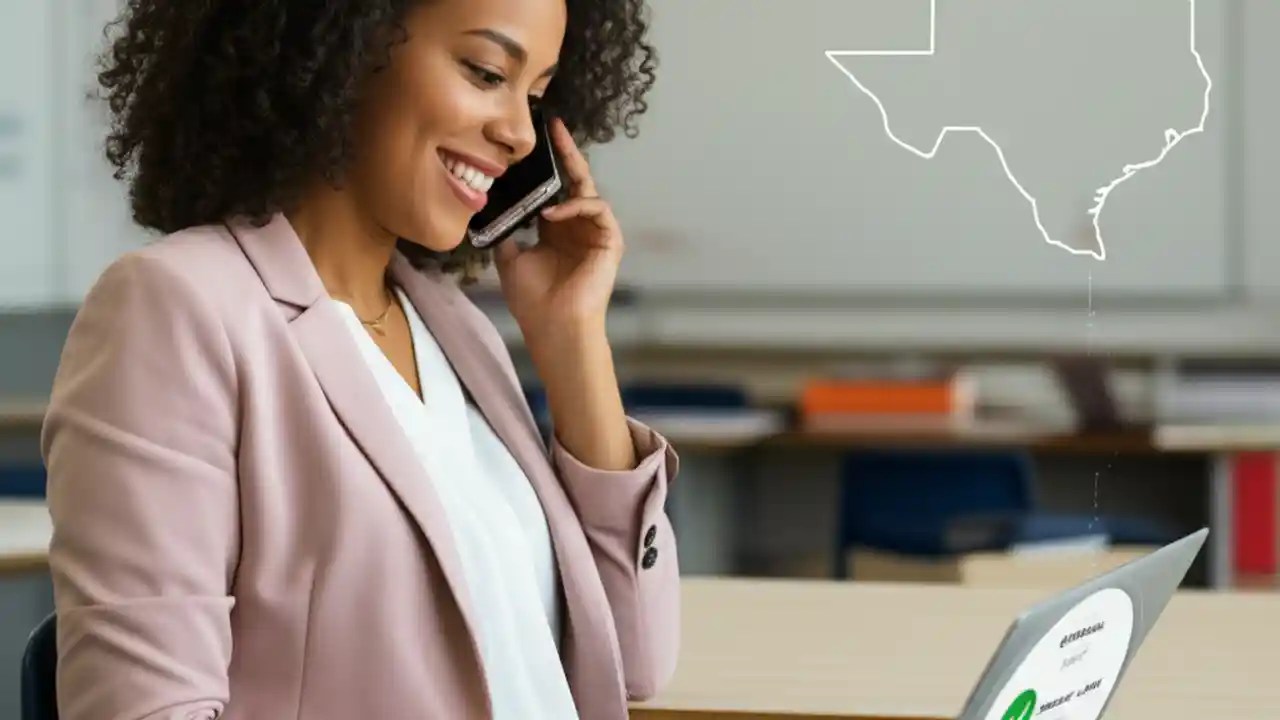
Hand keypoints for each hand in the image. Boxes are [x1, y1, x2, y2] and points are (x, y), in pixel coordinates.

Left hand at [494, 117, 623, 343]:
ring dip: (568, 185)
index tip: (539, 137)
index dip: (549, 163)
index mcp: (556, 229)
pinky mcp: (609, 241)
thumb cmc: (532, 299)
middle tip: (554, 128)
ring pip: (588, 192)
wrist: (552, 325)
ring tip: (545, 191)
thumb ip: (506, 230)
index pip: (554, 188)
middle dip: (567, 153)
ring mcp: (595, 232)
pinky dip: (576, 206)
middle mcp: (577, 226)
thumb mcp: (509, 257)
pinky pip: (597, 209)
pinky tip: (553, 214)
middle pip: (576, 180)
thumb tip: (489, 206)